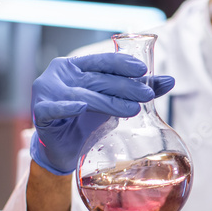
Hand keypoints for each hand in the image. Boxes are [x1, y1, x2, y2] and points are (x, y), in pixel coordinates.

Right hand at [30, 53, 174, 174]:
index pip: (101, 61)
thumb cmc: (87, 120)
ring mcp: (47, 92)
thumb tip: (170, 80)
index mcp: (75, 66)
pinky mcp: (40, 113)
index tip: (143, 70)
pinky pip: (53, 109)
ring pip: (82, 95)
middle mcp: (60, 74)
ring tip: (132, 110)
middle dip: (124, 87)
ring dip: (108, 102)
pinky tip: (81, 107)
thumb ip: (138, 89)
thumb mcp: (114, 102)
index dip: (121, 63)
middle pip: (96, 79)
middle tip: (147, 95)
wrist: (64, 149)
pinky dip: (66, 108)